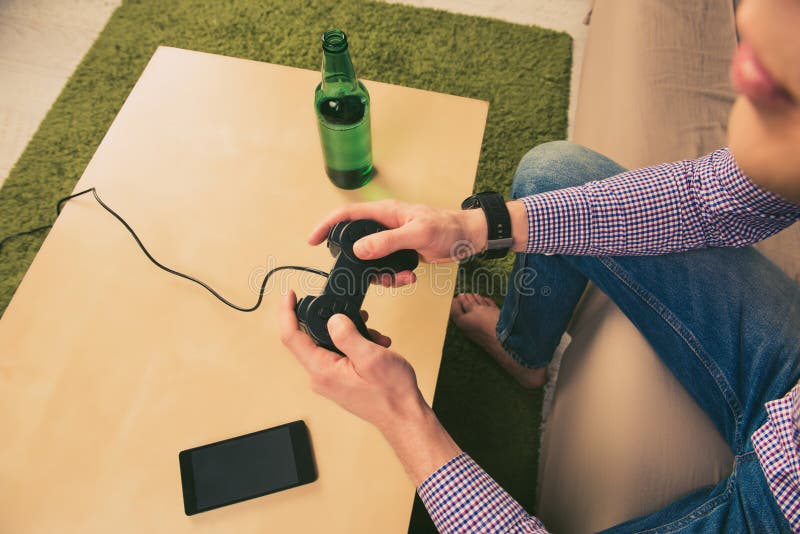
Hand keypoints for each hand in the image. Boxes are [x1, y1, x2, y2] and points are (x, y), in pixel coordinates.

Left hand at [279, 290, 425, 431]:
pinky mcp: (341, 380)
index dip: (287, 312)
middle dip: (334, 321)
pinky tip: (374, 347)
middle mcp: (321, 377)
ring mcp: (330, 379)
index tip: (289, 295)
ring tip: (374, 337)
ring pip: (330, 344)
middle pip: (311, 338)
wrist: (404, 416)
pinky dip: (357, 345)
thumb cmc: (391, 394)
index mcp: (322, 371)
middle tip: (354, 313)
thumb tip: (333, 320)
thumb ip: (347, 335)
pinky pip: (340, 354)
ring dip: (352, 334)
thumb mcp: (371, 356)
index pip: (291, 337)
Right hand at [308, 199, 487, 285]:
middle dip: (357, 262)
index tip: (312, 240)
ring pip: (371, 259)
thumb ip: (387, 242)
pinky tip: (408, 278)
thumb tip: (359, 250)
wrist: (468, 238)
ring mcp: (392, 238)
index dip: (327, 225)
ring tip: (400, 278)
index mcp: (385, 212)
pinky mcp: (400, 251)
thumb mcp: (417, 235)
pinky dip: (394, 277)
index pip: (347, 215)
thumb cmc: (448, 228)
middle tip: (365, 275)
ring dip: (381, 274)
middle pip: (356, 241)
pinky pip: (386, 267)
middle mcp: (385, 224)